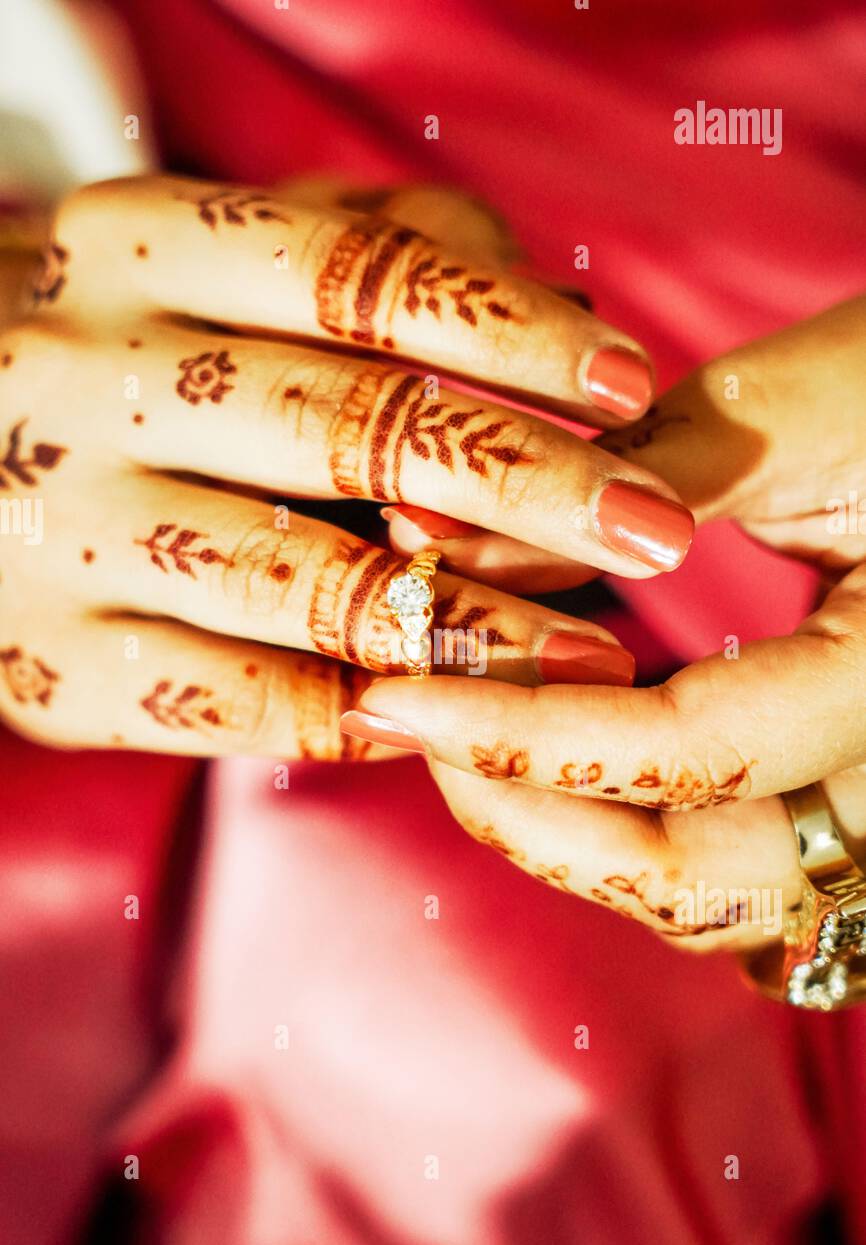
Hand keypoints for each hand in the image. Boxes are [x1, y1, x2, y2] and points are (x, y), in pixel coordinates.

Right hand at [0, 175, 692, 757]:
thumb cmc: (123, 354)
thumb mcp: (211, 263)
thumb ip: (367, 248)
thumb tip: (551, 300)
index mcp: (135, 251)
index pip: (351, 277)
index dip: (504, 332)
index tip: (626, 384)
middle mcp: (83, 380)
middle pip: (341, 427)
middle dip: (521, 483)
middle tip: (654, 531)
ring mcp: (57, 530)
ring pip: (298, 582)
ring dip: (466, 623)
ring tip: (590, 656)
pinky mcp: (52, 663)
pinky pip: (229, 702)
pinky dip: (352, 713)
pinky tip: (448, 717)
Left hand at [348, 298, 865, 946]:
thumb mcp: (796, 405)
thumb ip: (621, 479)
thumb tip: (435, 538)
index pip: (687, 757)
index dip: (521, 734)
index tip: (390, 693)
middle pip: (693, 881)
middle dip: (528, 816)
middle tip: (413, 721)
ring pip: (707, 894)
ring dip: (567, 831)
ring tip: (462, 735)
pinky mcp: (848, 782)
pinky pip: (727, 851)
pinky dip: (619, 811)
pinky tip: (546, 731)